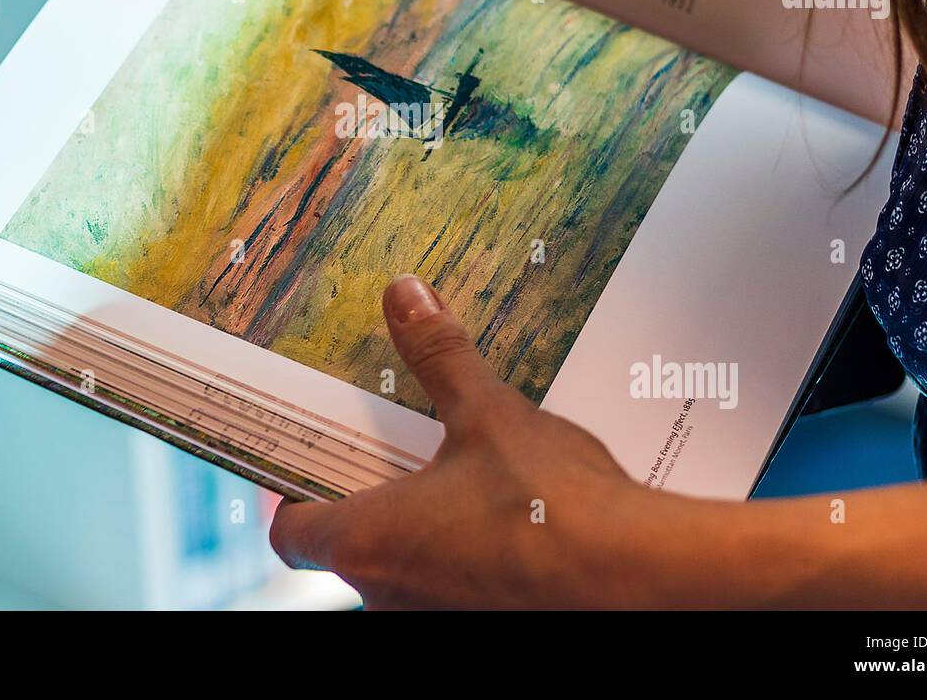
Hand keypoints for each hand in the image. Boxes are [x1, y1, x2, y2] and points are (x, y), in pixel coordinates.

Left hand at [269, 274, 653, 608]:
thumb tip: (405, 296)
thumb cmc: (551, 504)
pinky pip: (452, 594)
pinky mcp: (483, 630)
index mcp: (369, 543)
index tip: (319, 466)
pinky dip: (466, 563)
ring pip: (406, 576)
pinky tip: (512, 528)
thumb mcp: (487, 412)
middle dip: (376, 504)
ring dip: (424, 537)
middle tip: (408, 458)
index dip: (298, 497)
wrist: (635, 579)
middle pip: (351, 552)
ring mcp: (435, 623)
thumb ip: (437, 356)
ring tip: (470, 489)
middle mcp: (390, 600)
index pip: (292, 534)